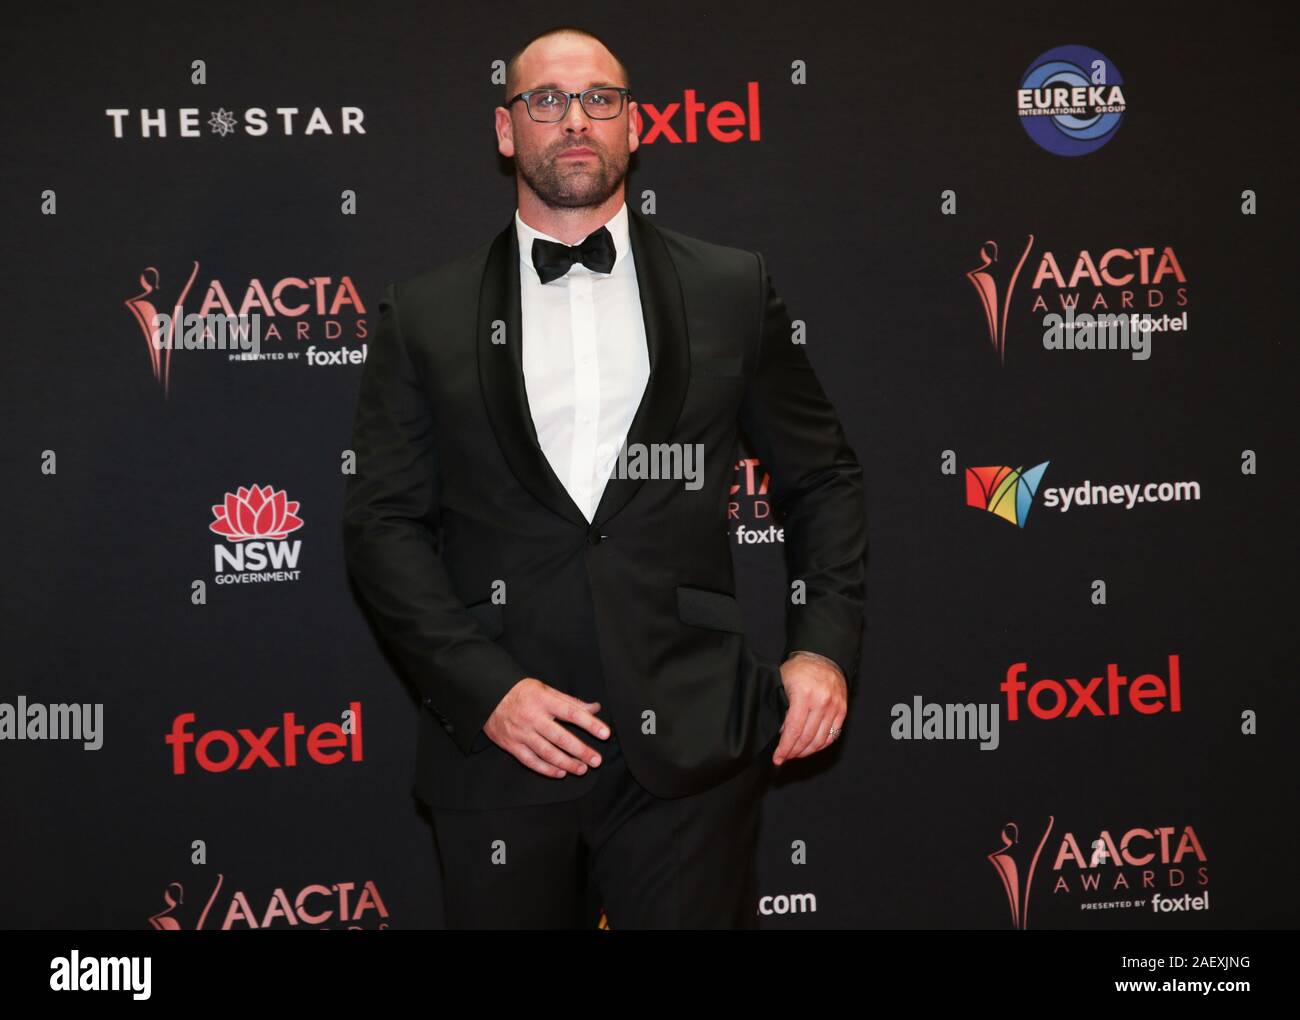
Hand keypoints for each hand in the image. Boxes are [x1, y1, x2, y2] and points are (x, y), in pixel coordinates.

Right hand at [482, 677, 608, 778]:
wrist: (486, 696)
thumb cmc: (521, 692)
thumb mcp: (545, 690)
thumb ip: (570, 701)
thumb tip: (594, 708)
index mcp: (543, 701)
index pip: (572, 713)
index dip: (590, 723)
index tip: (605, 733)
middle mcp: (533, 718)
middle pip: (561, 737)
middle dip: (581, 750)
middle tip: (597, 760)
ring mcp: (521, 733)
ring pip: (547, 753)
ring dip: (567, 763)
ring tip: (582, 769)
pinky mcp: (511, 745)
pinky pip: (531, 761)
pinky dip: (546, 769)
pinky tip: (561, 772)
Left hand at [772, 653, 846, 764]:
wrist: (821, 655)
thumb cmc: (799, 668)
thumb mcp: (782, 684)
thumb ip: (781, 708)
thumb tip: (781, 732)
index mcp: (804, 696)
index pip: (794, 731)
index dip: (785, 748)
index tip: (778, 757)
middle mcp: (821, 703)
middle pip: (806, 738)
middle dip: (793, 752)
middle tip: (784, 758)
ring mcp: (834, 707)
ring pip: (820, 740)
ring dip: (807, 751)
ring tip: (796, 754)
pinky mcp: (842, 709)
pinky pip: (833, 734)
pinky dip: (822, 745)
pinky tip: (812, 747)